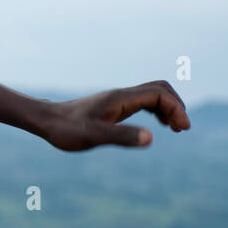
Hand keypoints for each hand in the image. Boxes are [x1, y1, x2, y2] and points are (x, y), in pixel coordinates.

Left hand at [42, 81, 190, 151]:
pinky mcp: (112, 107)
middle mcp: (121, 95)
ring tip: (174, 128)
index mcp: (121, 98)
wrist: (45, 121)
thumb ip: (121, 136)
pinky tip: (154, 125)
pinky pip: (141, 102)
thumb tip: (151, 138)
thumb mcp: (94, 136)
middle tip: (181, 128)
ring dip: (167, 108)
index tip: (182, 129)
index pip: (159, 94)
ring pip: (151, 95)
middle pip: (160, 89)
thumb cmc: (66, 130)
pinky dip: (155, 110)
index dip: (176, 109)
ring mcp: (117, 100)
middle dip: (176, 106)